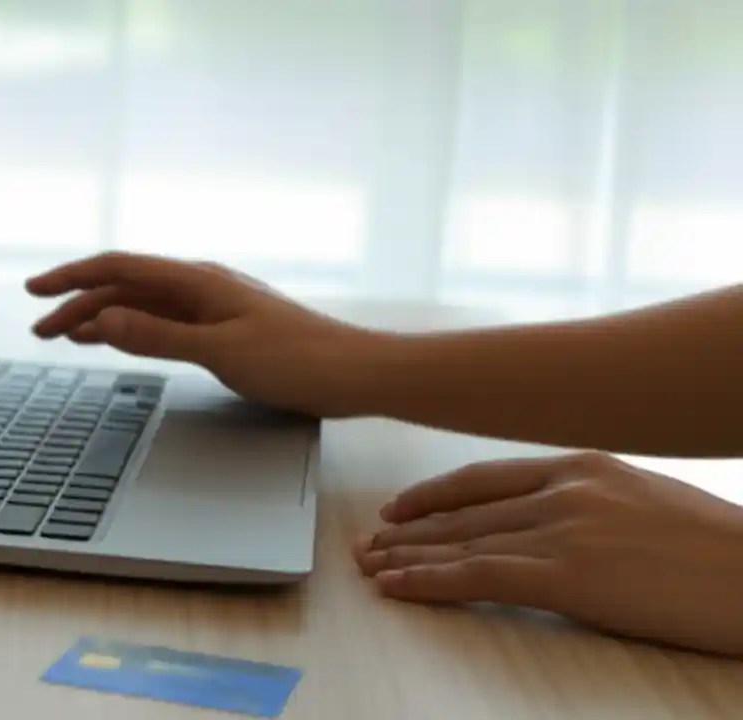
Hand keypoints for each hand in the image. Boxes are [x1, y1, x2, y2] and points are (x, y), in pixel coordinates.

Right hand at [26, 252, 383, 416]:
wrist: (354, 373)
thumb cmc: (297, 360)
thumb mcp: (221, 350)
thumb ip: (158, 336)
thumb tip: (101, 318)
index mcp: (197, 280)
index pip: (119, 268)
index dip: (71, 277)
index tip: (34, 291)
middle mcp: (199, 285)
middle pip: (124, 287)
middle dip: (77, 304)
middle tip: (38, 329)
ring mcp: (210, 306)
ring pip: (140, 306)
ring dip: (100, 318)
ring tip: (64, 335)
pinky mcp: (221, 328)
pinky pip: (161, 322)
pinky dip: (129, 330)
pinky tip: (114, 340)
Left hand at [355, 452, 742, 656]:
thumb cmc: (714, 548)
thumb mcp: (642, 501)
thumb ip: (586, 504)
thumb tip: (546, 525)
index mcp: (581, 466)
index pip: (483, 477)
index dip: (433, 495)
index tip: (399, 508)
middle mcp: (563, 490)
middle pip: (463, 512)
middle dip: (408, 530)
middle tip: (366, 542)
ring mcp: (563, 529)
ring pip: (461, 542)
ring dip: (406, 556)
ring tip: (368, 566)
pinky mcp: (568, 575)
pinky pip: (477, 576)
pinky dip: (428, 582)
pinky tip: (397, 586)